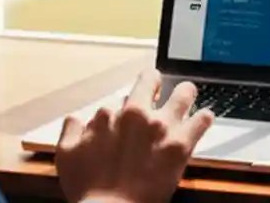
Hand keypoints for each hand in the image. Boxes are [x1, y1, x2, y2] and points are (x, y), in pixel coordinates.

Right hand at [56, 70, 213, 202]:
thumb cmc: (89, 189)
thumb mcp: (66, 156)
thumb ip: (71, 131)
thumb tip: (77, 119)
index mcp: (110, 115)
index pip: (119, 100)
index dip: (122, 109)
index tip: (125, 113)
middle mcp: (137, 114)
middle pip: (151, 80)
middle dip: (152, 82)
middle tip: (155, 89)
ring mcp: (162, 127)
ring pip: (183, 93)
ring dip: (184, 93)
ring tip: (185, 95)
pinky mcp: (181, 144)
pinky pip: (202, 120)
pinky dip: (203, 119)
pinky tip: (202, 120)